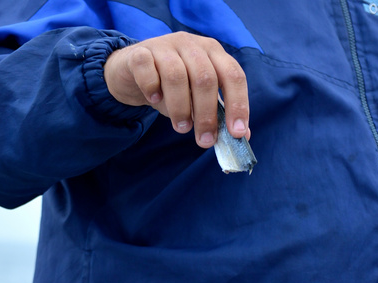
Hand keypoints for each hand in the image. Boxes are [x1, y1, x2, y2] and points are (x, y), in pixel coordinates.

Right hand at [103, 32, 249, 147]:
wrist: (133, 72)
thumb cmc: (171, 88)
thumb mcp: (197, 100)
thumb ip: (218, 114)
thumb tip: (244, 136)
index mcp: (213, 53)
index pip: (233, 75)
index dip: (238, 104)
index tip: (237, 133)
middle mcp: (192, 45)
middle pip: (205, 78)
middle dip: (207, 115)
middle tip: (204, 141)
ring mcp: (165, 46)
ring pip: (176, 75)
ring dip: (180, 108)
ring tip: (181, 128)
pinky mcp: (141, 52)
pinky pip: (147, 69)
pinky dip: (151, 89)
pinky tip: (154, 100)